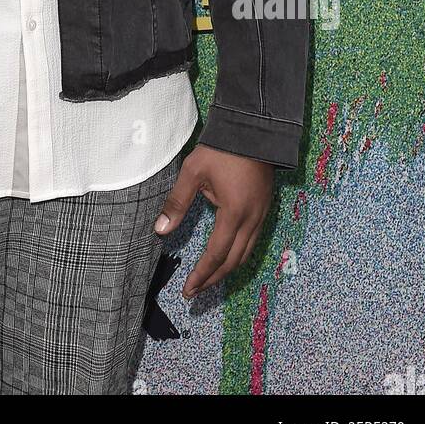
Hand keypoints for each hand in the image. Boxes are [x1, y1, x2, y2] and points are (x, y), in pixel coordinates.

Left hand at [153, 144, 272, 298]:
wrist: (254, 131)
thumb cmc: (220, 150)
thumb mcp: (193, 172)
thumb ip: (177, 202)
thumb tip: (160, 230)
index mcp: (234, 213)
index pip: (216, 254)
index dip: (202, 274)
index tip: (189, 289)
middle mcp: (252, 220)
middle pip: (233, 261)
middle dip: (214, 279)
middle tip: (195, 292)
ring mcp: (262, 216)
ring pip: (246, 254)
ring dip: (227, 270)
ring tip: (208, 281)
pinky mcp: (264, 210)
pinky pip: (252, 242)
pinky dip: (238, 256)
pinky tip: (226, 258)